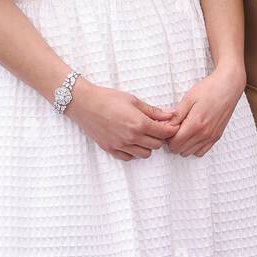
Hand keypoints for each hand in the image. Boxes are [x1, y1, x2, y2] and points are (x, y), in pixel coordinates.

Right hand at [66, 79, 180, 160]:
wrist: (85, 104)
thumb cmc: (109, 98)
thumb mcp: (134, 101)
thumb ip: (153, 111)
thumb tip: (170, 115)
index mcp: (139, 123)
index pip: (164, 133)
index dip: (170, 130)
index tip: (171, 126)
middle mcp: (131, 137)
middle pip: (156, 146)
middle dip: (159, 137)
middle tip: (156, 129)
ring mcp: (120, 145)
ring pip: (144, 154)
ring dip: (147, 146)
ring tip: (143, 135)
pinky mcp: (110, 149)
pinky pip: (129, 158)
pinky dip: (133, 152)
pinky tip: (131, 141)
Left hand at [166, 66, 245, 157]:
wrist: (229, 86)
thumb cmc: (210, 89)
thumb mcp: (189, 98)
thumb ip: (176, 114)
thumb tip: (165, 124)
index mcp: (195, 124)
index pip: (174, 142)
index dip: (167, 136)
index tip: (167, 127)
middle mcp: (204, 134)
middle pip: (180, 149)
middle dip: (173, 141)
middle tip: (173, 128)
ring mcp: (211, 136)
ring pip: (190, 152)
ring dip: (183, 145)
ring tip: (182, 131)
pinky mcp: (217, 136)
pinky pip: (201, 152)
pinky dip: (194, 147)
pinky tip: (192, 136)